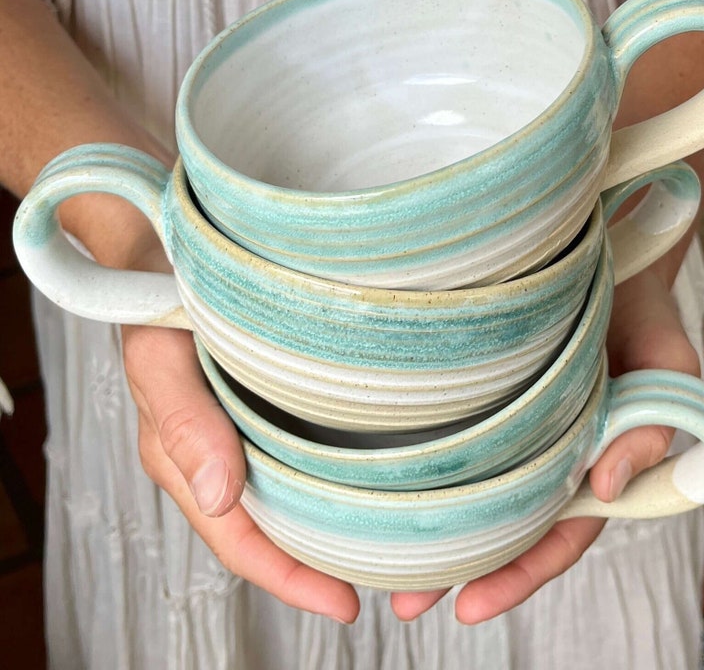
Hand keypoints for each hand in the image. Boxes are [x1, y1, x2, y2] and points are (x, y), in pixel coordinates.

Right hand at [120, 238, 360, 623]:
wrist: (164, 250)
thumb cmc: (158, 298)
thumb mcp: (161, 356)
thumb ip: (183, 424)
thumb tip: (222, 498)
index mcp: (187, 460)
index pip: (240, 540)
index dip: (290, 579)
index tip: (347, 604)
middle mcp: (219, 456)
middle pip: (272, 532)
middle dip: (323, 567)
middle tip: (392, 587)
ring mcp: (244, 433)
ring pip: (289, 499)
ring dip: (332, 529)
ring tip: (393, 548)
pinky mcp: (269, 405)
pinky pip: (300, 455)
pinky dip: (331, 479)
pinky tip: (372, 480)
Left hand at [390, 266, 700, 623]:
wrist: (608, 256)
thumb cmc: (641, 309)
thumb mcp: (668, 359)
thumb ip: (658, 422)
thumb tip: (606, 484)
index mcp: (599, 461)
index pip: (560, 534)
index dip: (520, 574)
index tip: (468, 606)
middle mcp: (554, 452)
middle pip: (509, 526)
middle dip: (462, 570)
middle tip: (406, 604)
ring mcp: (520, 425)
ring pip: (479, 488)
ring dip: (438, 526)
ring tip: (382, 561)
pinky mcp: (486, 393)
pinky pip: (459, 437)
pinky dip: (432, 463)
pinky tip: (387, 480)